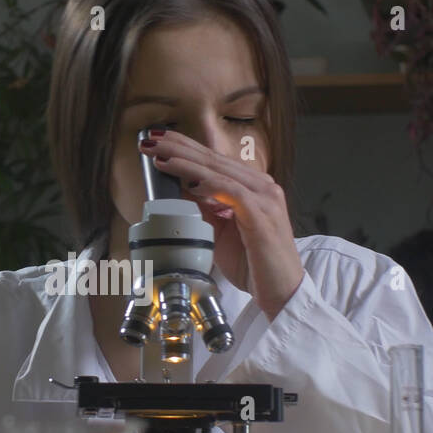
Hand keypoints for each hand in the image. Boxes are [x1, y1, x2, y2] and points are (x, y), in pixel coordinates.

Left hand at [139, 130, 302, 319]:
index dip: (186, 149)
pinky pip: (231, 191)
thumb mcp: (220, 231)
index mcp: (253, 187)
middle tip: (151, 140)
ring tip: (161, 156)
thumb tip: (179, 190)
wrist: (280, 292)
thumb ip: (205, 209)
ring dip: (187, 162)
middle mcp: (262, 186)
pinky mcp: (262, 214)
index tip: (159, 142)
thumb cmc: (253, 264)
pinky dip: (208, 184)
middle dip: (180, 147)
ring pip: (219, 171)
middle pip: (215, 159)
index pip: (215, 161)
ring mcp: (265, 198)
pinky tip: (189, 182)